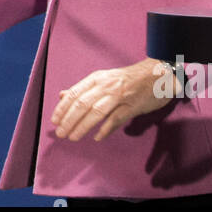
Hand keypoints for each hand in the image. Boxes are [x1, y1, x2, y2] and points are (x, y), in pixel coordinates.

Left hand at [51, 59, 180, 141]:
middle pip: (82, 104)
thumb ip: (83, 89)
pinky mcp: (132, 105)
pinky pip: (116, 118)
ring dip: (82, 126)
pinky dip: (105, 129)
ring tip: (73, 137)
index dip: (63, 108)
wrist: (157, 74)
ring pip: (96, 112)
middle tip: (60, 133)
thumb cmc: (127, 79)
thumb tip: (62, 96)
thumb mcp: (103, 79)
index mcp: (96, 78)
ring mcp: (119, 95)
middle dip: (69, 120)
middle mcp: (105, 85)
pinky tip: (97, 137)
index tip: (54, 120)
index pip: (75, 93)